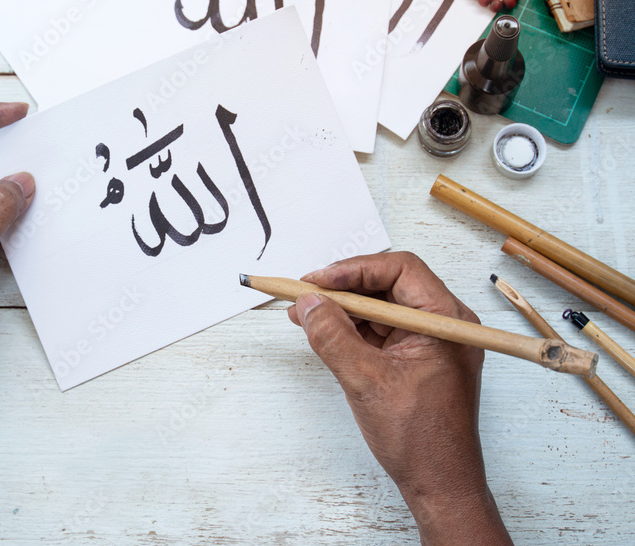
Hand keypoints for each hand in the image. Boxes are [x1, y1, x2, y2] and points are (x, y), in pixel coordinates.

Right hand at [287, 252, 510, 545]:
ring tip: (306, 313)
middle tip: (307, 294)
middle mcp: (444, 324)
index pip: (400, 269)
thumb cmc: (421, 439)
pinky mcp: (417, 358)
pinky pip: (381, 330)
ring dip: (344, 308)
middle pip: (390, 284)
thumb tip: (308, 304)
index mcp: (447, 321)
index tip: (318, 281)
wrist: (439, 484)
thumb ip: (333, 336)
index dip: (354, 270)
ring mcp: (431, 341)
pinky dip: (352, 328)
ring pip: (382, 306)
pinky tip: (324, 331)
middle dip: (345, 287)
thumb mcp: (366, 380)